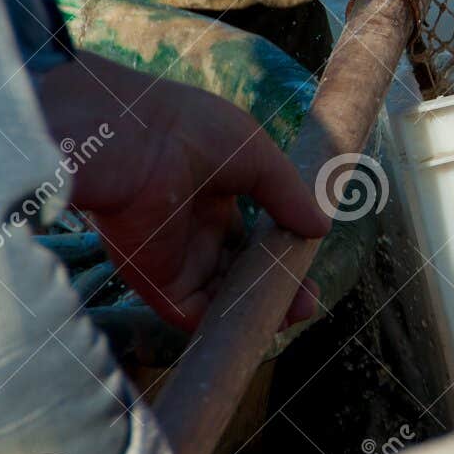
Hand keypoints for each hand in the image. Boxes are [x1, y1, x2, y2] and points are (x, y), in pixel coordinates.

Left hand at [37, 54, 330, 331]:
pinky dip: (223, 323)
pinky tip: (256, 322)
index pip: (251, 235)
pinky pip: (193, 312)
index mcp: (212, 194)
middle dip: (273, 287)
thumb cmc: (191, 130)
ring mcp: (174, 256)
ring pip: (221, 296)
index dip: (280, 253)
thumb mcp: (256, 155)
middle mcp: (192, 228)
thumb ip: (288, 194)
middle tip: (306, 302)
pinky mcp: (155, 280)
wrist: (131, 137)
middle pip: (239, 271)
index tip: (308, 264)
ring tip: (293, 314)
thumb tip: (321, 227)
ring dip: (255, 308)